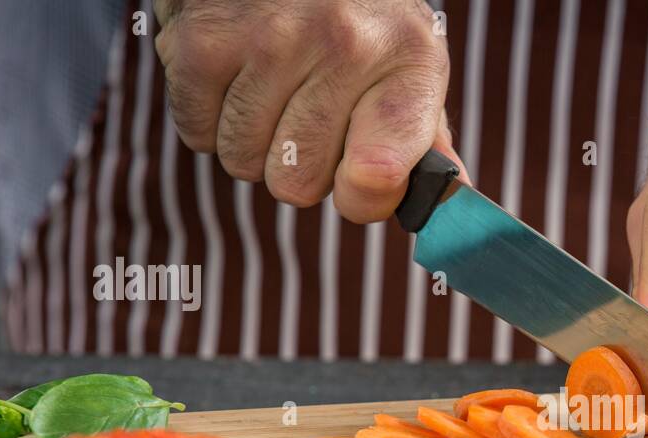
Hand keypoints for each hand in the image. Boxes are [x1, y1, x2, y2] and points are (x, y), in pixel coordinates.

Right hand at [154, 0, 463, 221]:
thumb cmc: (354, 21)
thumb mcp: (407, 68)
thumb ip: (423, 142)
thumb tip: (448, 205)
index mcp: (409, 60)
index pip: (378, 177)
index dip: (363, 197)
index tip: (358, 179)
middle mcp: (345, 44)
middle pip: (297, 185)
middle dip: (296, 163)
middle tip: (304, 107)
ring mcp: (271, 39)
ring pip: (243, 162)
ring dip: (250, 139)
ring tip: (269, 81)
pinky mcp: (204, 40)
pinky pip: (198, 133)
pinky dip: (207, 114)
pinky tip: (233, 69)